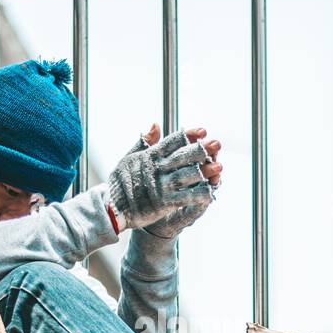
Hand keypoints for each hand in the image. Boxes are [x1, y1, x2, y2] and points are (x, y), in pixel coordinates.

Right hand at [106, 123, 220, 235]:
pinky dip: (199, 194)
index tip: (203, 131)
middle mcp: (157, 169)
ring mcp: (162, 186)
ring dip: (205, 171)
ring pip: (187, 175)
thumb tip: (155, 124)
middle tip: (217, 144)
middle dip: (201, 150)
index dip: (189, 135)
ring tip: (219, 166)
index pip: (173, 142)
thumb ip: (144, 142)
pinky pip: (186, 197)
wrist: (113, 208)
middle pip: (184, 156)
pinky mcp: (164, 202)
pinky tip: (211, 191)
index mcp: (150, 156)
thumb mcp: (129, 158)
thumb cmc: (120, 182)